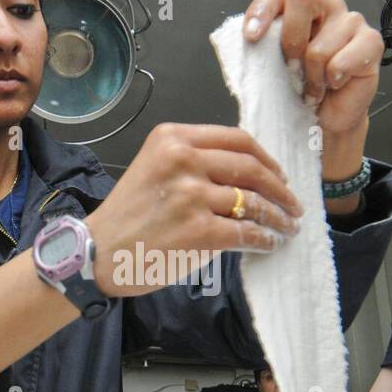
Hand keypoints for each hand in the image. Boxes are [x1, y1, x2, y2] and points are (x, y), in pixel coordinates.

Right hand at [85, 124, 303, 297]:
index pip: (237, 139)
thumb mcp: (153, 166)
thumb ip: (193, 160)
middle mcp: (183, 161)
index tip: (280, 174)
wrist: (98, 253)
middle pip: (251, 168)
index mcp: (173, 139)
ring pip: (253, 201)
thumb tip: (248, 173)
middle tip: (293, 204)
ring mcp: (192, 196)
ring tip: (287, 226)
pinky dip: (263, 239)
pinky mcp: (198, 231)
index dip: (267, 158)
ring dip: (278, 217)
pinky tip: (268, 243)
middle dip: (281, 189)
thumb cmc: (127, 215)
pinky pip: (245, 232)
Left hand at [241, 0, 382, 137]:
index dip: (262, 11)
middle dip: (290, 41)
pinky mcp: (371, 42)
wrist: (328, 118)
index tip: (252, 37)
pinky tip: (335, 84)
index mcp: (300, 8)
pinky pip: (341, 63)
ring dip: (312, 77)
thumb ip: (263, 47)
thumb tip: (248, 39)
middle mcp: (327, 6)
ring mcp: (351, 21)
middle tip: (292, 69)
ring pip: (318, 47)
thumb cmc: (301, 89)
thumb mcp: (272, 67)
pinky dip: (332, 82)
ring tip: (316, 85)